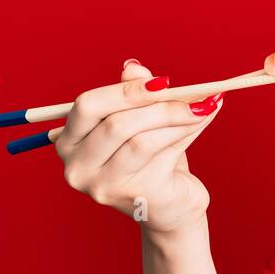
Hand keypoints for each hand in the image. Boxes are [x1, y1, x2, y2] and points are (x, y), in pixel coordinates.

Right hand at [56, 58, 225, 233]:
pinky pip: (162, 155)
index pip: (88, 106)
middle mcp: (78, 166)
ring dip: (176, 118)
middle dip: (158, 105)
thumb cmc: (154, 159)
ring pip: (140, 140)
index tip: (164, 82)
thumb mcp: (144, 123)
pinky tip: (202, 120)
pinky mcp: (134, 196)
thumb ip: (137, 95)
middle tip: (193, 94)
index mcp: (70, 141)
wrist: (172, 206)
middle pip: (115, 125)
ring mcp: (103, 185)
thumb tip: (135, 67)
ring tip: (203, 107)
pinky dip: (185, 132)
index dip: (126, 91)